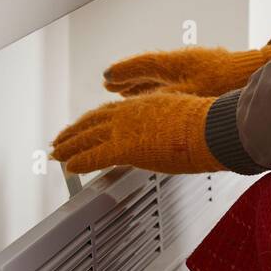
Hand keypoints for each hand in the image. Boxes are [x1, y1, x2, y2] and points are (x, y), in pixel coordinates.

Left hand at [50, 91, 222, 174]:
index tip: (84, 124)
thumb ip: (168, 126)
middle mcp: (130, 112)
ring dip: (69, 146)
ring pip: (87, 136)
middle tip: (61, 139)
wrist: (213, 128)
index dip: (93, 119)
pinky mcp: (125, 147)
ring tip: (57, 153)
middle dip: (74, 131)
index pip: (110, 111)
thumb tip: (171, 136)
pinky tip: (69, 167)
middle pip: (92, 121)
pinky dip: (79, 162)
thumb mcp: (184, 118)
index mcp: (145, 104)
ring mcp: (126, 128)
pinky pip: (94, 156)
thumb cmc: (208, 126)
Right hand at [102, 45, 270, 97]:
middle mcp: (179, 61)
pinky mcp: (201, 72)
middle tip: (109, 84)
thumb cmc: (225, 82)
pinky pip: (169, 77)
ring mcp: (190, 66)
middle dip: (127, 78)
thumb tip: (141, 105)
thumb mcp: (187, 95)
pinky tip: (156, 93)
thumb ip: (163, 99)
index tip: (107, 78)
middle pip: (146, 69)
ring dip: (140, 81)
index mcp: (173, 63)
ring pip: (157, 73)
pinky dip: (156, 84)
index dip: (122, 73)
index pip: (140, 65)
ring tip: (125, 90)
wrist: (252, 72)